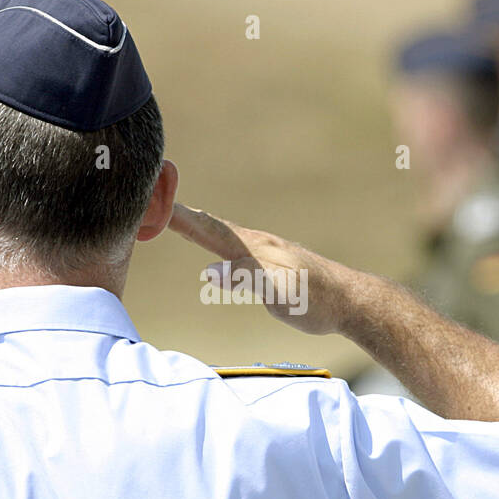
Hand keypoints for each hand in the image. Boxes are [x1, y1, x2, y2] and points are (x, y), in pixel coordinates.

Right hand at [167, 203, 361, 335]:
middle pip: (210, 225)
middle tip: (148, 198)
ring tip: (171, 215)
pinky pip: (231, 248)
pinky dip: (213, 241)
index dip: (179, 217)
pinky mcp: (267, 266)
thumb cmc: (317, 298)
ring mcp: (261, 253)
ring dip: (194, 224)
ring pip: (220, 234)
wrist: (349, 300)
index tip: (150, 202)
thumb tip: (209, 270)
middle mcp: (255, 244)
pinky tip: (212, 246)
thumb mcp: (281, 293)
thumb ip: (247, 278)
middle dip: (179, 212)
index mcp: (254, 247)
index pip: (209, 228)